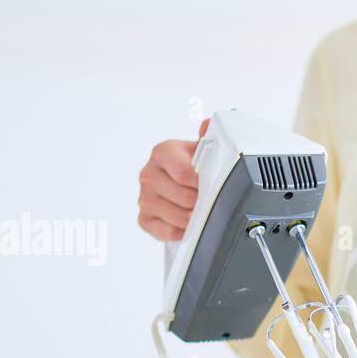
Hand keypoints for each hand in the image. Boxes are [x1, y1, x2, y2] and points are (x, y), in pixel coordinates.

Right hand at [136, 118, 208, 241]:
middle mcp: (149, 174)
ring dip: (193, 219)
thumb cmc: (190, 167)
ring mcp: (144, 197)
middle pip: (183, 198)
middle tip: (208, 201)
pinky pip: (166, 232)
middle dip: (200, 202)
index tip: (212, 184)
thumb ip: (207, 138)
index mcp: (162, 153)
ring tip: (199, 212)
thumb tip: (208, 125)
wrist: (179, 184)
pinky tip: (186, 223)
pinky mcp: (144, 219)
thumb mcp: (200, 150)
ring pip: (176, 217)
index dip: (202, 183)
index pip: (184, 173)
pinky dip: (180, 232)